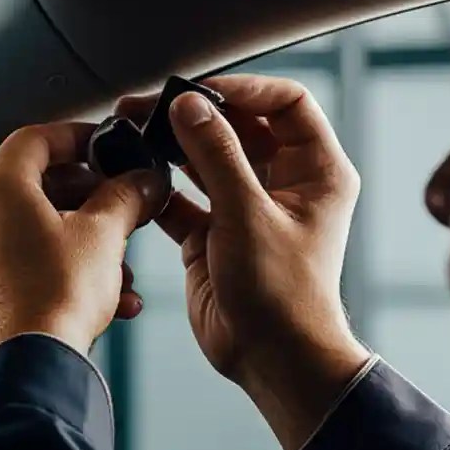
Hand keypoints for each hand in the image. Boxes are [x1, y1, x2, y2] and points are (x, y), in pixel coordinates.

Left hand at [0, 122, 167, 362]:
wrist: (29, 365)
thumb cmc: (53, 298)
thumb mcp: (104, 234)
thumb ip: (126, 197)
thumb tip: (142, 184)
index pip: (36, 138)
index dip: (77, 137)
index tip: (105, 146)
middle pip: (36, 184)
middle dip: (88, 196)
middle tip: (122, 204)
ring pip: (35, 229)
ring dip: (84, 240)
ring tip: (121, 265)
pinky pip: (24, 263)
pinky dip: (63, 268)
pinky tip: (106, 296)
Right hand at [117, 75, 370, 449]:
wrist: (271, 359)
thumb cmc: (284, 295)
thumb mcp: (248, 213)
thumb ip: (216, 154)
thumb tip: (190, 105)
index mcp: (315, 172)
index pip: (286, 104)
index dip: (245, 89)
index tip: (201, 90)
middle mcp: (283, 185)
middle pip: (238, 128)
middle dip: (196, 115)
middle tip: (152, 106)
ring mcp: (245, 210)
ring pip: (206, 160)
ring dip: (172, 147)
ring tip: (134, 132)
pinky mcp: (212, 236)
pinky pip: (182, 199)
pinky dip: (159, 187)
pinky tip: (135, 176)